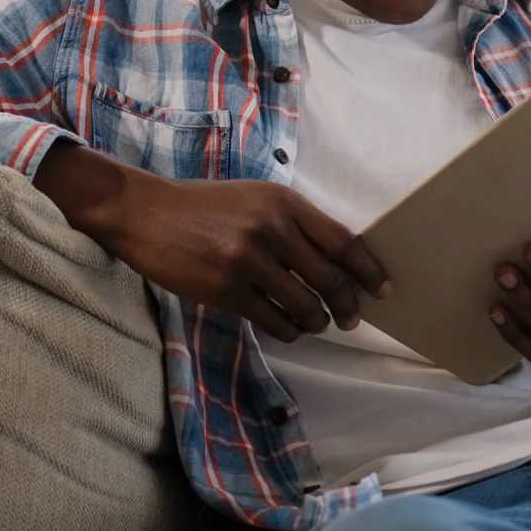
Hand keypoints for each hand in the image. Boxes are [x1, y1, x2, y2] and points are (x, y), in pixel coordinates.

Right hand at [34, 142, 389, 340]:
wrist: (146, 213)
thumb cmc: (205, 206)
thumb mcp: (256, 199)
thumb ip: (293, 224)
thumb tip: (335, 263)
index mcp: (284, 203)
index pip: (342, 242)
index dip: (369, 270)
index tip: (384, 290)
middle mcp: (272, 229)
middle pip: (329, 278)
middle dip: (347, 305)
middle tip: (351, 319)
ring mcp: (248, 261)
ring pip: (304, 306)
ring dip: (316, 322)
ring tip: (315, 324)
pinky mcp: (225, 289)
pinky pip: (273, 321)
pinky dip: (288, 331)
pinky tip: (288, 328)